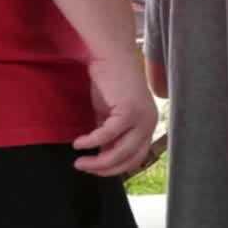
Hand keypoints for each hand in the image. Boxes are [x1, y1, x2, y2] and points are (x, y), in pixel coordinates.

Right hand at [73, 54, 156, 175]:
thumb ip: (110, 135)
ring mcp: (142, 118)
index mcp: (147, 126)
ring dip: (97, 162)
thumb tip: (100, 157)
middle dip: (105, 169)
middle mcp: (150, 124)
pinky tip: (78, 143)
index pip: (136, 158)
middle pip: (130, 159)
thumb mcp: (110, 116)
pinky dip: (91, 142)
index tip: (94, 169)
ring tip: (79, 161)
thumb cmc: (110, 83)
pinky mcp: (129, 111)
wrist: (112, 57)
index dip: (115, 168)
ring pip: (121, 152)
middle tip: (83, 167)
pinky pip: (108, 135)